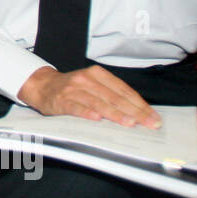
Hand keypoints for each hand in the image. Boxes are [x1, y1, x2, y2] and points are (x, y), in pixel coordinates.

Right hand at [18, 65, 160, 128]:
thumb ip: (112, 95)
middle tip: (148, 124)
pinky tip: (97, 119)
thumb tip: (138, 113)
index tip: (153, 118)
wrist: (43, 86)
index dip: (140, 105)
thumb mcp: (93, 85)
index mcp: (98, 74)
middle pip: (115, 97)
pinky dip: (87, 113)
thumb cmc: (73, 89)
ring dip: (115, 113)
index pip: (124, 90)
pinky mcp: (62, 100)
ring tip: (129, 123)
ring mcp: (74, 89)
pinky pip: (76, 107)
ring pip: (98, 102)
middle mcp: (87, 79)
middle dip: (134, 112)